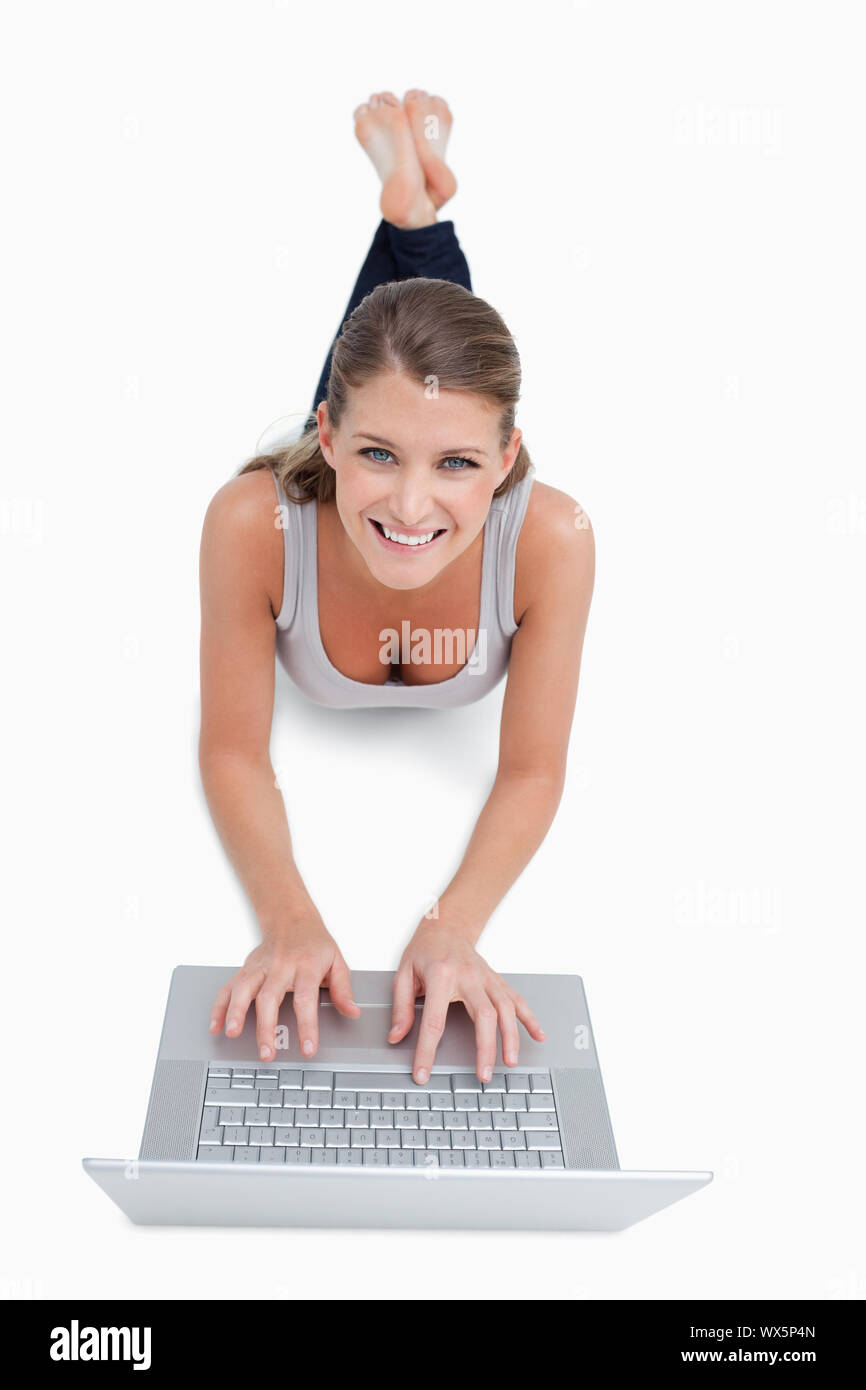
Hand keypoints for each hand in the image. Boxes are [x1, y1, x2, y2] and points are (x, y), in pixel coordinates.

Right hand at [209, 916, 359, 1061]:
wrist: (291, 917)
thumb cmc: (314, 942)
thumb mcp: (337, 961)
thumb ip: (344, 989)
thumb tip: (353, 1012)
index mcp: (305, 966)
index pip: (306, 999)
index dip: (307, 1026)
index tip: (307, 1048)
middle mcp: (280, 966)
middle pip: (269, 997)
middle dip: (266, 1027)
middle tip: (267, 1052)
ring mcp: (260, 967)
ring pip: (243, 989)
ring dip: (236, 1012)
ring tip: (232, 1034)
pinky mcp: (246, 969)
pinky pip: (229, 987)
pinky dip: (220, 1006)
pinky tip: (216, 1024)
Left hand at [388, 922, 545, 1083]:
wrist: (447, 925)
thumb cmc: (424, 950)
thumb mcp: (403, 973)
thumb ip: (401, 1007)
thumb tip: (397, 1036)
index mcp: (441, 976)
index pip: (435, 1021)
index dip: (427, 1051)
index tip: (423, 1073)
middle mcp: (468, 977)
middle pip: (483, 1016)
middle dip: (486, 1048)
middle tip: (484, 1075)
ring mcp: (486, 978)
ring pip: (505, 1009)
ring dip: (511, 1037)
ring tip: (511, 1062)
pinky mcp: (497, 980)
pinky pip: (517, 1000)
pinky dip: (530, 1019)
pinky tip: (537, 1035)